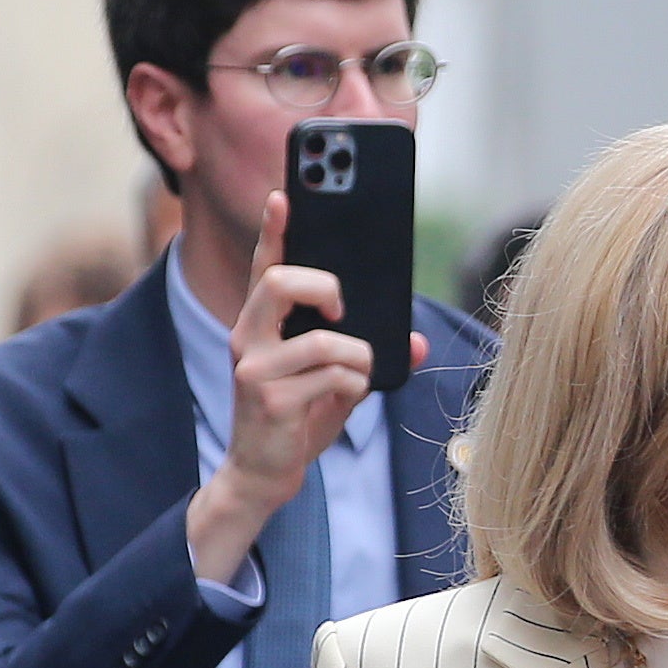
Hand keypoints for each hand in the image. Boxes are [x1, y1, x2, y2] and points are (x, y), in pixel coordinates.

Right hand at [184, 194, 431, 583]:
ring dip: (357, 356)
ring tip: (355, 372)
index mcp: (262, 322)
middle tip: (344, 309)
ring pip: (323, 340)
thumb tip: (418, 342)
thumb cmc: (298, 418)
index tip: (283, 194)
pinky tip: (343, 397)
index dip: (274, 229)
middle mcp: (249, 336)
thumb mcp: (337, 380)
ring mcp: (254, 367)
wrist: (265, 473)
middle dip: (325, 287)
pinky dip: (354, 384)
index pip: (265, 265)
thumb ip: (369, 353)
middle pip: (281, 282)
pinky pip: (333, 375)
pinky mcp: (268, 398)